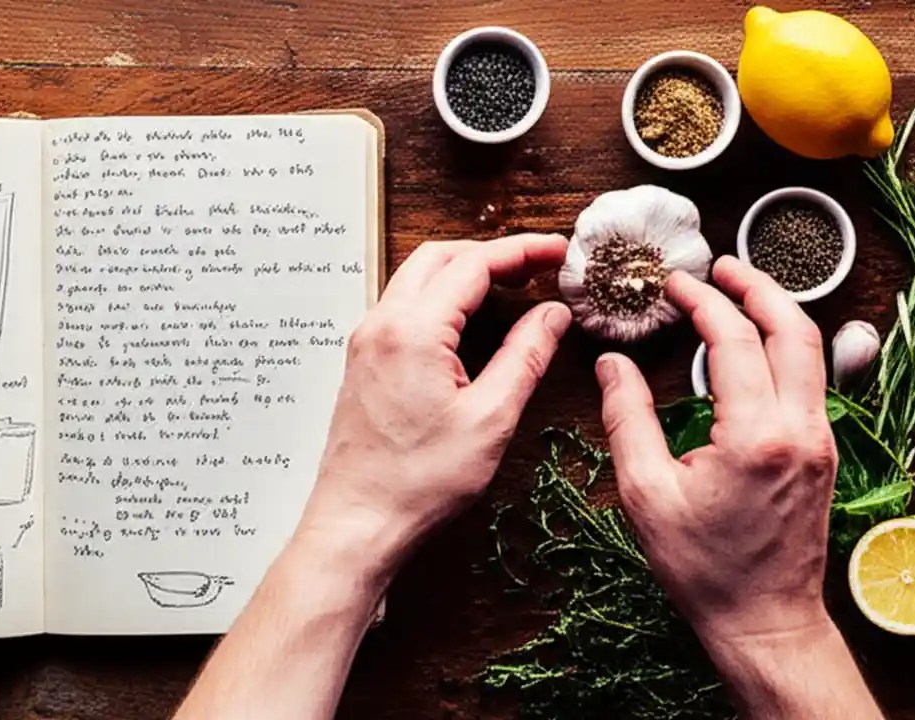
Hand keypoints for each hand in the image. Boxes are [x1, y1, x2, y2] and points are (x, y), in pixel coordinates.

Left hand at [294, 233, 569, 586]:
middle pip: (439, 257)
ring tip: (511, 288)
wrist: (356, 523)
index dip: (522, 251)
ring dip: (464, 273)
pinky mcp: (362, 363)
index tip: (558, 252)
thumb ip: (525, 357)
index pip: (474, 264)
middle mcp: (380, 326)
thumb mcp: (489, 419)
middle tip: (537, 266)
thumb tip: (552, 315)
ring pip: (417, 280)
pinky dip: (441, 299)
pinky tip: (469, 323)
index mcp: (412, 332)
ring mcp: (365, 343)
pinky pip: (402, 308)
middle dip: (492, 253)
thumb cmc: (418, 483)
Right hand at [596, 256, 835, 642]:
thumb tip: (610, 364)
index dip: (701, 302)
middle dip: (756, 286)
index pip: (733, 341)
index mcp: (755, 436)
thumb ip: (626, 419)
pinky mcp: (823, 453)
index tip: (672, 285)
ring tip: (737, 291)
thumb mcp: (644, 494)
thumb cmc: (701, 567)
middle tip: (719, 265)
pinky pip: (811, 380)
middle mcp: (800, 430)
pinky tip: (753, 346)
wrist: (764, 619)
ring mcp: (820, 441)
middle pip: (794, 329)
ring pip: (812, 351)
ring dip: (777, 312)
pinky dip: (785, 347)